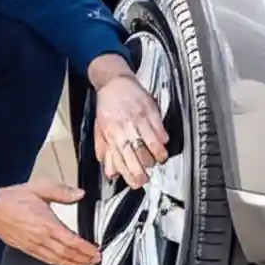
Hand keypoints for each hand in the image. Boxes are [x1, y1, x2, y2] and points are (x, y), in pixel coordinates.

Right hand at [0, 179, 100, 264]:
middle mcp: (41, 238)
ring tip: (83, 264)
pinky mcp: (26, 248)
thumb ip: (62, 191)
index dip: (86, 249)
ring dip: (72, 264)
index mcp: (47, 224)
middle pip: (67, 254)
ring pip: (57, 260)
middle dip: (83, 259)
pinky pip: (45, 260)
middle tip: (94, 261)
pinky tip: (62, 263)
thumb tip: (79, 194)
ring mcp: (33, 245)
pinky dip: (57, 264)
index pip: (72, 241)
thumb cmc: (12, 198)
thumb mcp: (39, 188)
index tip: (96, 252)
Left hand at [92, 71, 169, 189]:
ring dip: (156, 154)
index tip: (136, 183)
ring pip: (149, 140)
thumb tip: (110, 170)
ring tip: (159, 160)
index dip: (129, 173)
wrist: (114, 81)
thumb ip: (105, 150)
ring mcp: (137, 118)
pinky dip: (162, 137)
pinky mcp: (149, 109)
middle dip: (142, 169)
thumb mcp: (100, 128)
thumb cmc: (108, 105)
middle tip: (147, 178)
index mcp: (111, 133)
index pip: (120, 158)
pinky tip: (164, 144)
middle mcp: (124, 127)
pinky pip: (158, 126)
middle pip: (135, 152)